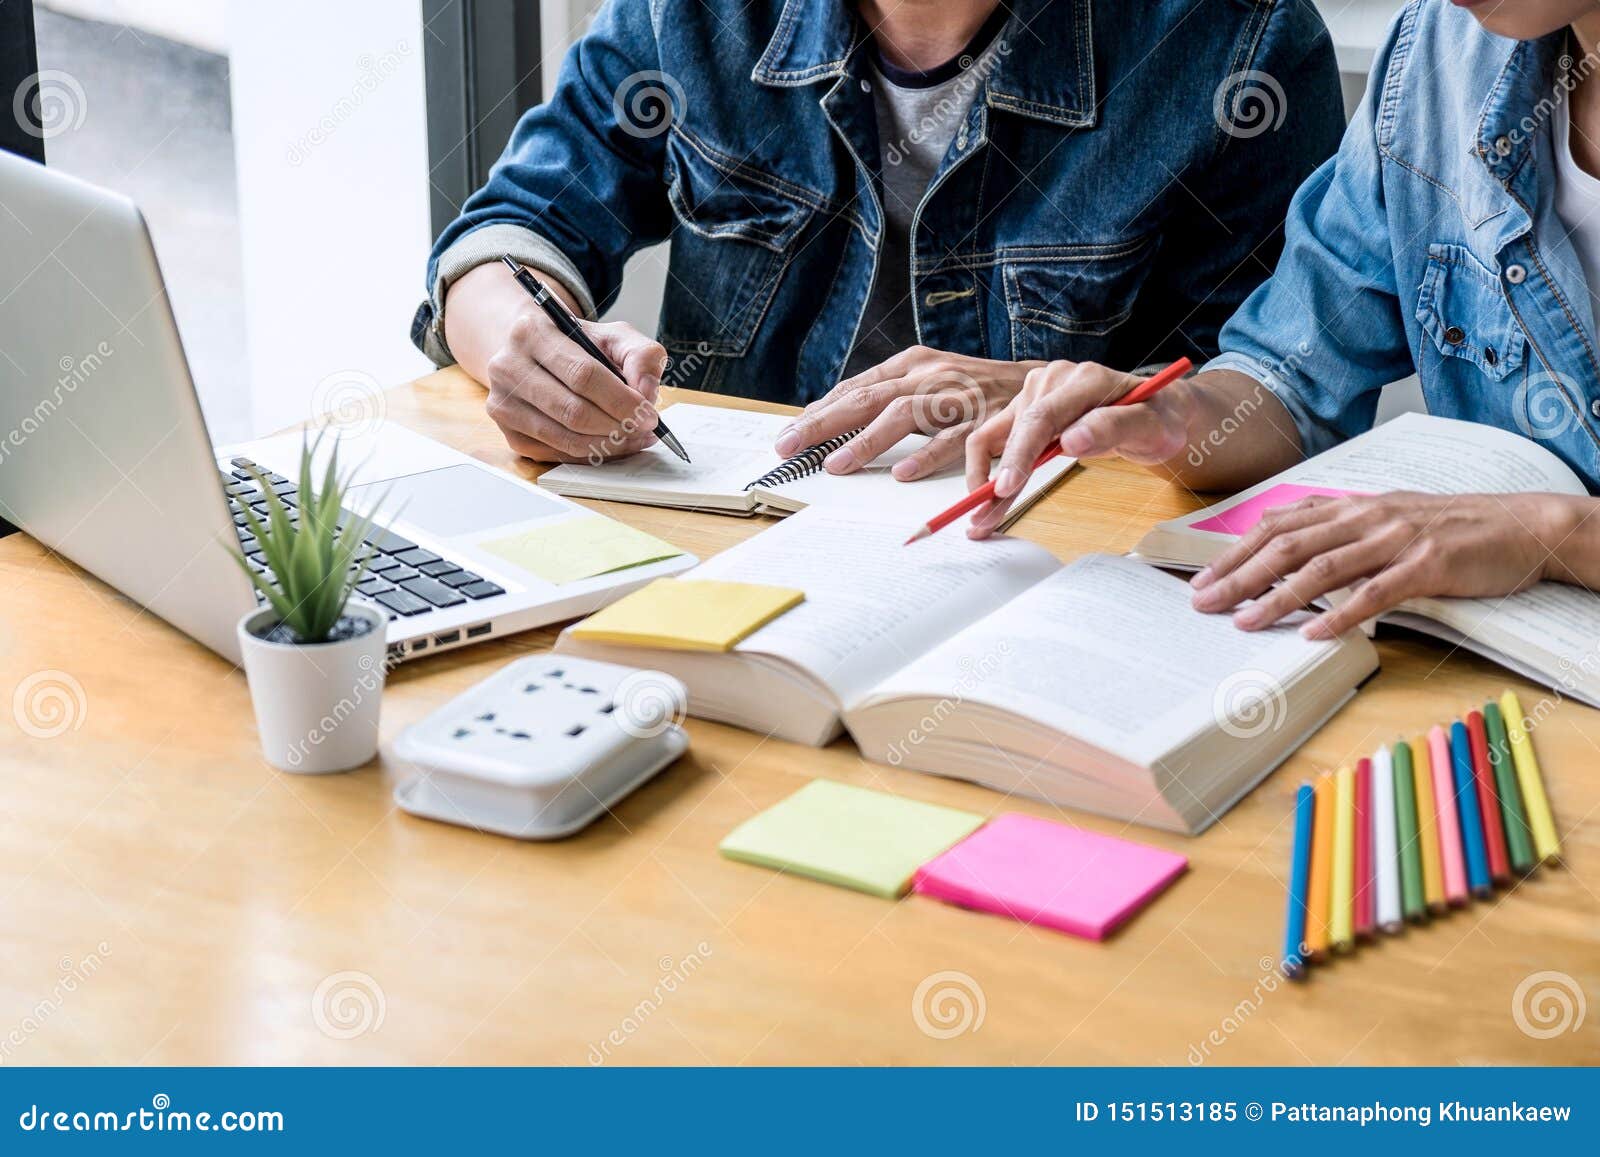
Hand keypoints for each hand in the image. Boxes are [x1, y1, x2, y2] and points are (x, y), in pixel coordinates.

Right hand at [484, 305, 667, 463]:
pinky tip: (609, 443)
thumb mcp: (614, 336)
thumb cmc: (578, 345)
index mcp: (532, 332)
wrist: (537, 355)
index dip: (621, 400)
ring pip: (565, 438)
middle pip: (573, 411)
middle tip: (644, 429)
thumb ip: (641, 355)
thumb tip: (646, 393)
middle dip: (617, 426)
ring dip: (608, 444)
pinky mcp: (509, 433)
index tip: (649, 414)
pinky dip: (590, 454)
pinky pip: (557, 454)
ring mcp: (503, 403)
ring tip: (633, 436)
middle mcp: (507, 367)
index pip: (582, 375)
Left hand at [771, 347, 1041, 479]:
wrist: (1037, 384)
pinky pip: (951, 440)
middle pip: (867, 398)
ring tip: (836, 465)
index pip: (855, 387)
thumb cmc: (972, 388)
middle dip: (824, 423)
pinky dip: (926, 457)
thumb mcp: (926, 380)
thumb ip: (887, 395)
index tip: (787, 436)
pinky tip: (902, 473)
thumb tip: (831, 418)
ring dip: (867, 442)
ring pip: (902, 415)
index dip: (819, 412)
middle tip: (789, 447)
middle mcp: (928, 375)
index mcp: (911, 364)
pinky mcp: (981, 421)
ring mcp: (955, 397)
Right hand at [963, 359, 1199, 536]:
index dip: (1020, 454)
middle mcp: (1053, 379)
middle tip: (983, 520)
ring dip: (985, 479)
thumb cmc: (1157, 420)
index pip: (1043, 417)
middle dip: (996, 479)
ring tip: (982, 518)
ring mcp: (1035, 392)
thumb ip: (1114, 428)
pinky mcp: (1025, 408)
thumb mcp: (1152, 428)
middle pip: (1016, 431)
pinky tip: (985, 495)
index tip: (1006, 488)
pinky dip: (985, 467)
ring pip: (997, 437)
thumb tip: (1071, 441)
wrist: (1154, 411)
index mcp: (1085, 379)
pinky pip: (993, 437)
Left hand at [1190, 492, 1563, 638]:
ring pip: (1323, 567)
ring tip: (1245, 622)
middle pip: (1287, 546)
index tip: (1202, 579)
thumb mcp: (1386, 519)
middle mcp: (1367, 517)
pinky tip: (1314, 633)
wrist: (1521, 525)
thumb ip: (1340, 532)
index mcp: (1352, 507)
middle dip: (1239, 575)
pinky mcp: (1427, 565)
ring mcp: (1396, 539)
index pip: (1278, 527)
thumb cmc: (1450, 529)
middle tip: (1204, 603)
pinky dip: (1341, 614)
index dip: (1236, 552)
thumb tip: (1288, 549)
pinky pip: (1375, 591)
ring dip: (1277, 597)